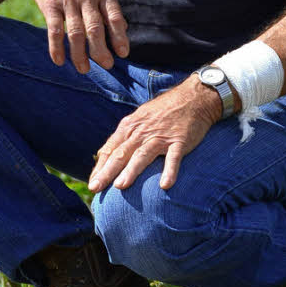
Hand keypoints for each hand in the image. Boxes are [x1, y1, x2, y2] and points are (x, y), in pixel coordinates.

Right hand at [22, 0, 128, 71]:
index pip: (114, 17)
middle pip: (95, 28)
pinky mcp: (50, 4)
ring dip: (80, 54)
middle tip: (107, 65)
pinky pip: (55, 30)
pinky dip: (56, 48)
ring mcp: (68, 0)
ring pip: (76, 33)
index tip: (123, 53)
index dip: (119, 36)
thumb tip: (124, 30)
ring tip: (84, 69)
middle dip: (101, 50)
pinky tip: (59, 61)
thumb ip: (108, 7)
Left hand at [89, 76, 221, 191]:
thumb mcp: (138, 119)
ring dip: (131, 171)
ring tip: (120, 186)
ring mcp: (161, 137)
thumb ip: (122, 137)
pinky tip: (165, 185)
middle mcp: (142, 132)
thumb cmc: (163, 112)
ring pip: (142, 155)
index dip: (100, 167)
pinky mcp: (179, 141)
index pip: (110, 149)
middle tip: (96, 188)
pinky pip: (174, 158)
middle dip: (107, 172)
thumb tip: (102, 153)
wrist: (193, 98)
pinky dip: (169, 171)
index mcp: (130, 127)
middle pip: (121, 154)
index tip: (92, 184)